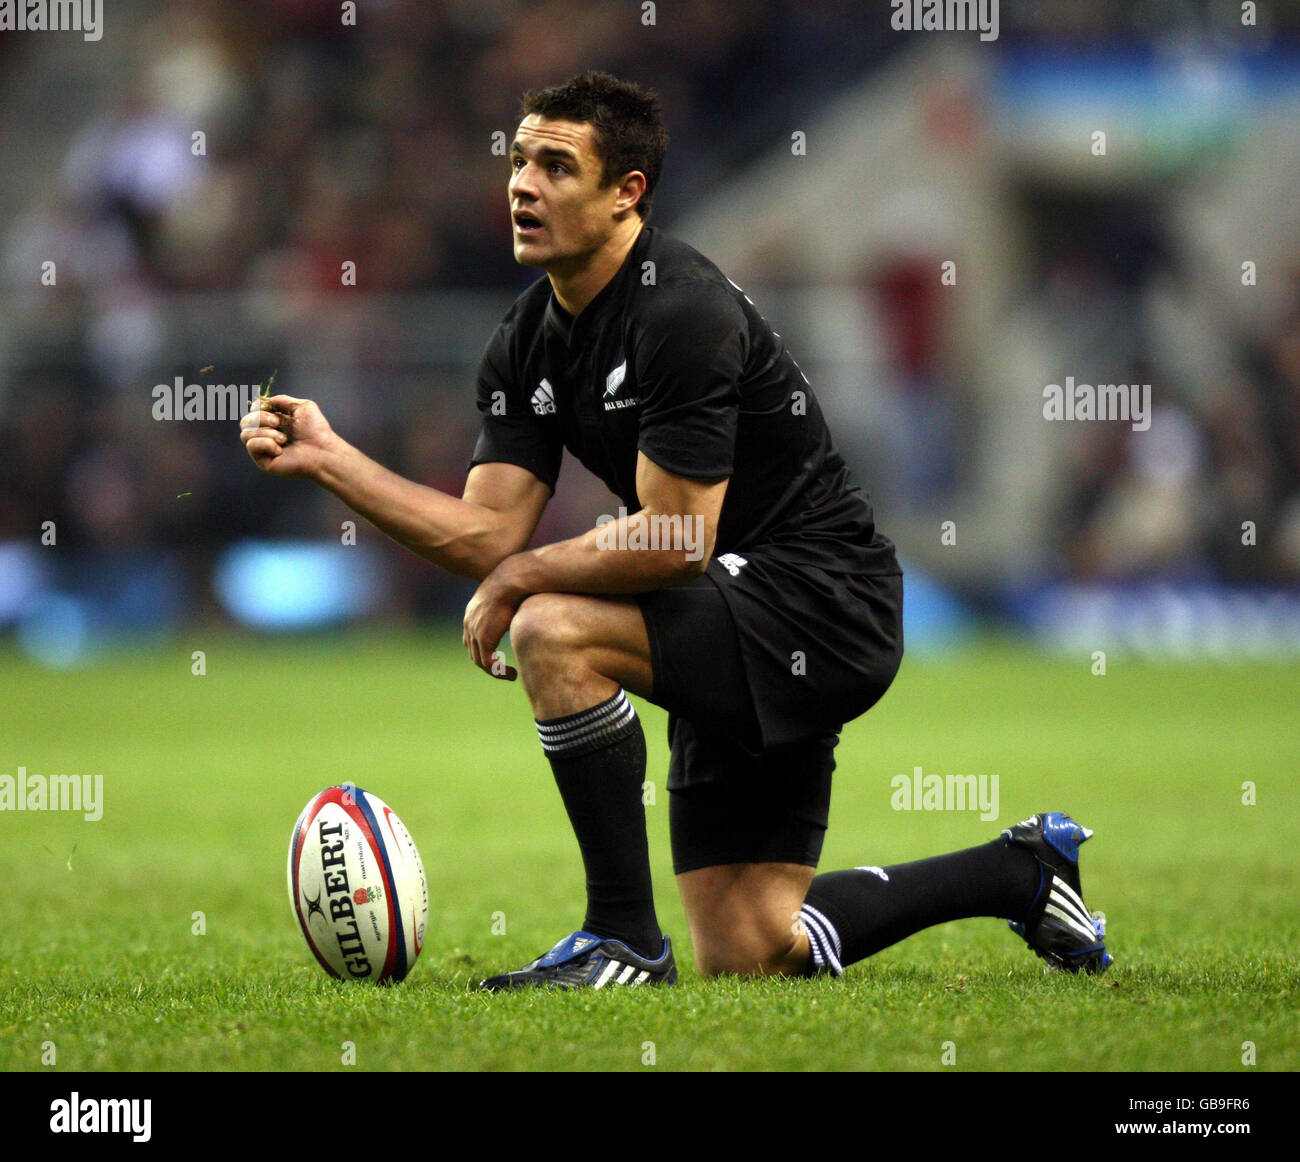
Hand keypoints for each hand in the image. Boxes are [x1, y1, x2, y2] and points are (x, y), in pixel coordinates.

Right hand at [240, 395, 335, 478]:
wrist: (322, 451)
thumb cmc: (316, 430)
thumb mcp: (302, 406)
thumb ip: (282, 400)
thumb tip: (265, 401)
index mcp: (274, 420)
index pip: (253, 410)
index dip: (258, 407)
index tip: (273, 409)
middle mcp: (267, 434)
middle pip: (245, 421)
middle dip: (260, 418)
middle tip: (278, 423)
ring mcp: (264, 448)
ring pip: (245, 433)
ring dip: (266, 432)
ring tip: (284, 439)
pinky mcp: (263, 461)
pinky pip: (251, 445)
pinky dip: (265, 443)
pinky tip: (280, 450)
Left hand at [463, 565, 525, 680]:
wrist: (512, 579)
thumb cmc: (516, 582)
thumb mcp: (509, 593)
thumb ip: (510, 603)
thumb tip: (523, 604)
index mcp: (472, 612)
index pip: (471, 638)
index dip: (483, 650)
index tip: (499, 657)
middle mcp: (469, 622)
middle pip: (473, 652)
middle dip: (488, 663)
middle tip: (504, 670)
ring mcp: (474, 631)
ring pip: (480, 661)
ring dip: (495, 671)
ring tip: (511, 675)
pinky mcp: (484, 639)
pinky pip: (488, 663)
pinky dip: (499, 671)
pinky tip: (512, 673)